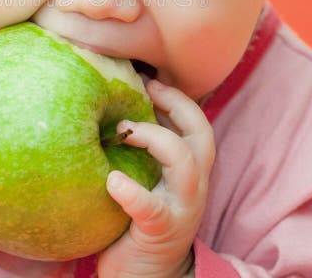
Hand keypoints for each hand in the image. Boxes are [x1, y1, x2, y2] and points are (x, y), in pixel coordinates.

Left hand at [98, 80, 214, 277]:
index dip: (178, 98)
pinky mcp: (162, 231)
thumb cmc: (138, 224)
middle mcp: (193, 186)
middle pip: (201, 134)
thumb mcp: (146, 182)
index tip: (150, 81)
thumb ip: (139, 155)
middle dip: (177, 105)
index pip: (197, 125)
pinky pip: (151, 207)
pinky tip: (112, 182)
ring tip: (124, 133)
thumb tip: (109, 113)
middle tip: (146, 90)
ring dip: (154, 139)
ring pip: (184, 162)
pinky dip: (131, 192)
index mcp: (189, 172)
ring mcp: (182, 208)